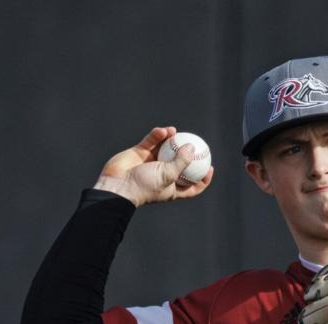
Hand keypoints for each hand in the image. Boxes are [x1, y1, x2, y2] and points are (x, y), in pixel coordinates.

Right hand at [93, 126, 213, 206]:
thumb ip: (182, 162)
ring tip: (176, 132)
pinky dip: (158, 135)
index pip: (192, 186)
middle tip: (197, 143)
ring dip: (171, 140)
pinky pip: (151, 142)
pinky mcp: (139, 153)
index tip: (210, 167)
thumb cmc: (144, 185)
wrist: (118, 185)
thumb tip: (192, 148)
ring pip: (165, 149)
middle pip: (180, 164)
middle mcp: (163, 175)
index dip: (203, 179)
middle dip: (188, 154)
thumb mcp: (169, 176)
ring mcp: (151, 163)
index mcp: (172, 188)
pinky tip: (164, 130)